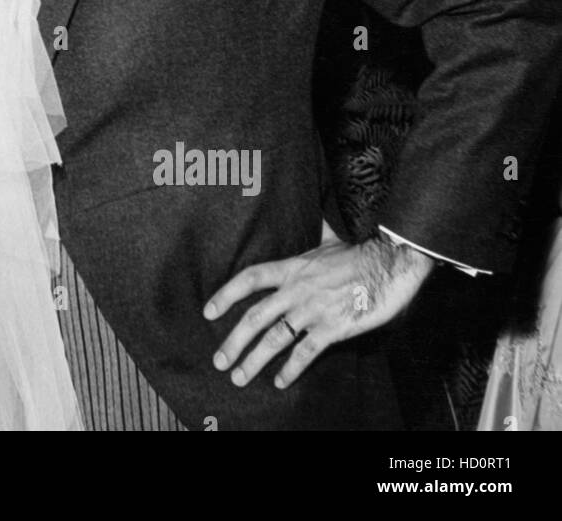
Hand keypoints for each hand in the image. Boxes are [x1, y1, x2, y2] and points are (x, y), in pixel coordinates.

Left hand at [204, 234, 433, 389]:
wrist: (392, 264)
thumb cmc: (362, 252)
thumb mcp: (330, 240)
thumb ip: (315, 235)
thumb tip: (315, 218)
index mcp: (292, 268)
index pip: (250, 279)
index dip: (226, 295)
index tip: (208, 312)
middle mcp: (296, 290)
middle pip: (255, 316)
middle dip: (234, 341)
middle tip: (218, 361)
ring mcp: (313, 310)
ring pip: (275, 338)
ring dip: (254, 360)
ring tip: (239, 376)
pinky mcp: (333, 328)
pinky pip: (306, 352)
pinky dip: (291, 369)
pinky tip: (280, 382)